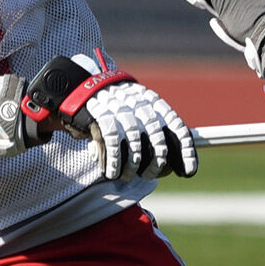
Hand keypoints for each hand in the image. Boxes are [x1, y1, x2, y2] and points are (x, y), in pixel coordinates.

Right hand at [21, 51, 197, 180]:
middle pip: (157, 141)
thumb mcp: (135, 113)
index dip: (185, 152)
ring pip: (135, 146)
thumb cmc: (111, 109)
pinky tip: (111, 172)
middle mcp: (140, 104)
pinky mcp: (100, 116)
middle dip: (156, 165)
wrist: (77, 90)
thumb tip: (176, 162)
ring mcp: (119, 109)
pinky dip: (113, 163)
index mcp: (153, 102)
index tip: (187, 172)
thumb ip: (154, 131)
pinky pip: (112, 145)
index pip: (176, 127)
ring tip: (126, 176)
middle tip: (149, 175)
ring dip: (132, 168)